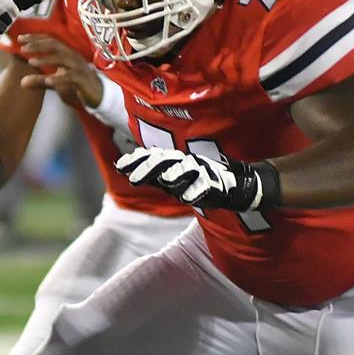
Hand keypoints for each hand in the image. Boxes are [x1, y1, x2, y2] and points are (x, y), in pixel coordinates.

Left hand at [16, 32, 101, 108]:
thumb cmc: (76, 84)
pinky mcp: (83, 79)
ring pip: (62, 58)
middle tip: (23, 48)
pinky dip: (59, 78)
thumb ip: (40, 80)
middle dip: (38, 44)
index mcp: (66, 53)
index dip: (35, 38)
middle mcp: (72, 56)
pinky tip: (48, 80)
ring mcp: (79, 67)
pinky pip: (71, 76)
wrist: (98, 95)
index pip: (50, 40)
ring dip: (46, 59)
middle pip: (55, 45)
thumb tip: (21, 82)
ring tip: (31, 61)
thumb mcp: (55, 81)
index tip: (20, 38)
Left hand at [116, 146, 278, 210]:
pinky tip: (187, 198)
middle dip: (149, 167)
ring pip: (186, 168)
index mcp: (174, 160)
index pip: (153, 156)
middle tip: (133, 178)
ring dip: (175, 173)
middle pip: (166, 159)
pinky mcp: (216, 183)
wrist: (233, 185)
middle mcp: (186, 161)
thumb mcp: (170, 178)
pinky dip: (196, 190)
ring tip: (164, 180)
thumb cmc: (196, 181)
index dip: (137, 160)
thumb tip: (122, 167)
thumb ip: (150, 174)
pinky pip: (206, 185)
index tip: (120, 166)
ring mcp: (202, 171)